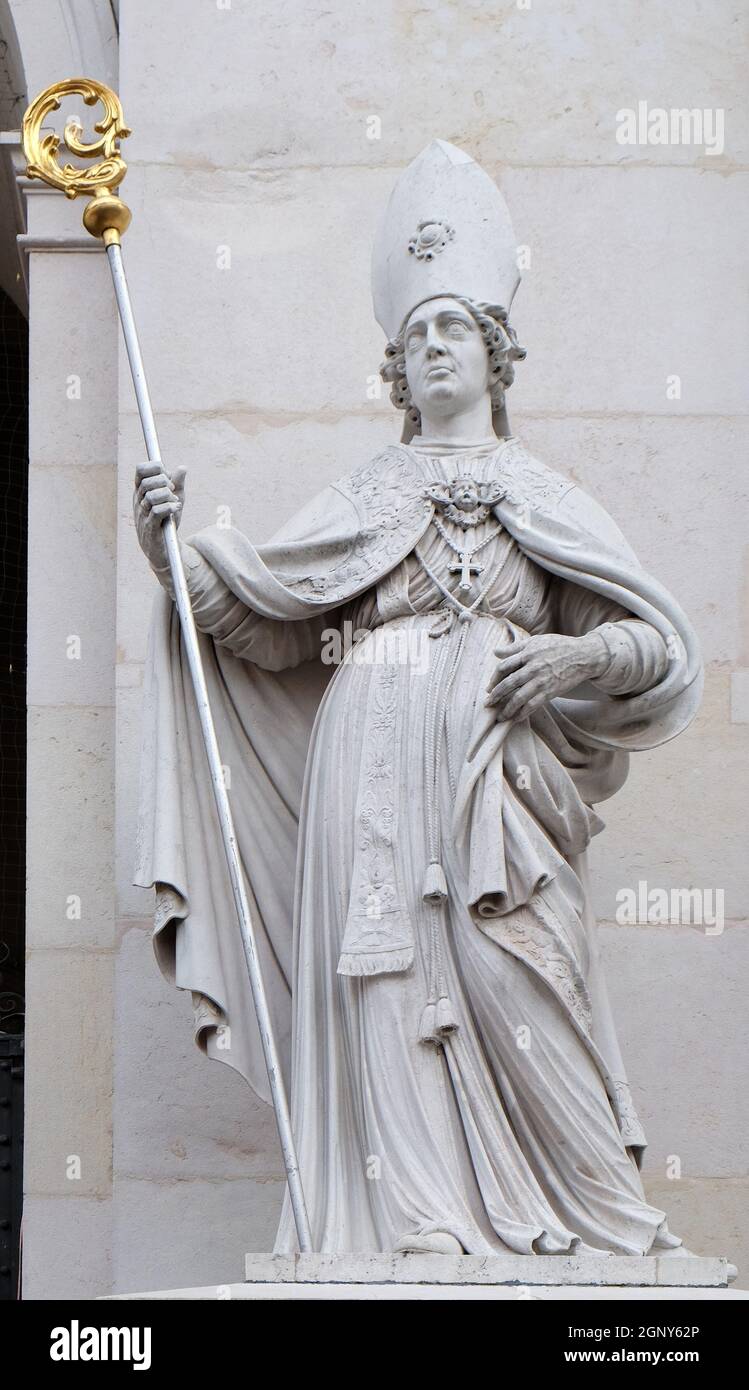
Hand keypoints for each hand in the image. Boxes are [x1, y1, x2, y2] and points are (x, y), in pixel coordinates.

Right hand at [133, 461, 185, 569]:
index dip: (156, 468)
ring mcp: (142, 515)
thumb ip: (178, 483)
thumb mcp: (174, 499)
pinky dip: (169, 507)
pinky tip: (176, 508)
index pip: (140, 470)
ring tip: (176, 502)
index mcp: (141, 491)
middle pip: (147, 481)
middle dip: (165, 482)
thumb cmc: (166, 521)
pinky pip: (157, 511)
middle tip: (173, 491)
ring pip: (151, 496)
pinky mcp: (150, 528)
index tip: (167, 477)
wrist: (163, 549)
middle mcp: (138, 501)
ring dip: (168, 496)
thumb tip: (183, 468)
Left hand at [484, 630, 609, 721]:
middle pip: (508, 683)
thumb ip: (515, 647)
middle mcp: (532, 667)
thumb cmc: (558, 646)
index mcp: (527, 653)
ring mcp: (541, 680)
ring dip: (507, 709)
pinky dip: (523, 713)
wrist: (583, 656)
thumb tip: (495, 652)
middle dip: (496, 695)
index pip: (503, 667)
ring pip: (519, 697)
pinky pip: (533, 705)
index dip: (494, 678)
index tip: (489, 687)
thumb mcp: (536, 641)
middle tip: (488, 704)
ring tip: (500, 716)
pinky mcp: (550, 691)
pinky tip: (516, 718)